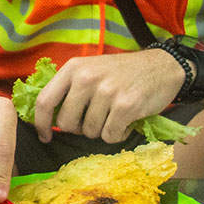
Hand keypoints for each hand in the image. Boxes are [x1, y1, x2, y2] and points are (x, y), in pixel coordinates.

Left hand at [34, 49, 183, 142]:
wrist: (163, 67)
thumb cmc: (122, 73)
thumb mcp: (90, 69)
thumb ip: (69, 88)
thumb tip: (48, 119)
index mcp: (73, 68)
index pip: (44, 100)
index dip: (41, 123)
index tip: (44, 136)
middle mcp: (86, 77)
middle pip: (65, 123)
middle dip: (78, 129)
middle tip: (95, 118)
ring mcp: (106, 92)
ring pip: (89, 132)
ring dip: (102, 130)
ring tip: (115, 114)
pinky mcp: (125, 106)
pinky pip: (109, 136)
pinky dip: (118, 134)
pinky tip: (127, 120)